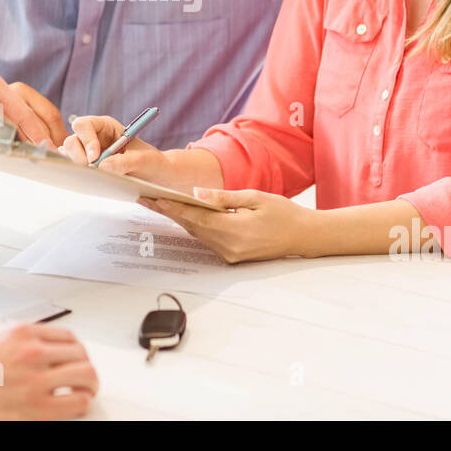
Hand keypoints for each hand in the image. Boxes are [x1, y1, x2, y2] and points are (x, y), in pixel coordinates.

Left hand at [0, 58, 61, 144]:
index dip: (36, 130)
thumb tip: (3, 146)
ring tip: (44, 146)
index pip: (22, 108)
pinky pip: (6, 109)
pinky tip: (21, 138)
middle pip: (29, 104)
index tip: (49, 147)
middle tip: (56, 148)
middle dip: (44, 126)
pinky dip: (16, 123)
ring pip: (19, 107)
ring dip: (32, 125)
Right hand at [0, 323, 97, 419]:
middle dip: (84, 365)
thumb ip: (18, 341)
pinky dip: (80, 403)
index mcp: (21, 333)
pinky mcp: (40, 408)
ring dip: (88, 384)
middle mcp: (33, 353)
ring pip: (86, 375)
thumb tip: (38, 347)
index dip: (74, 348)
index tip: (74, 356)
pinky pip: (77, 402)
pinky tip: (74, 405)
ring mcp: (38, 380)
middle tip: (83, 374)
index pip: (67, 335)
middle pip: (81, 353)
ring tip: (85, 389)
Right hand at [62, 115, 182, 188]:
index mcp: (107, 127)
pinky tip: (86, 179)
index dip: (87, 139)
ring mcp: (88, 153)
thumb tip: (102, 167)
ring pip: (69, 155)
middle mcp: (94, 137)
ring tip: (92, 176)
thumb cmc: (151, 162)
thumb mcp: (142, 160)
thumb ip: (124, 162)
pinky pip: (73, 168)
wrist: (156, 176)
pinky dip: (76, 173)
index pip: (85, 125)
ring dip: (76, 165)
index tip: (95, 157)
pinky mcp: (87, 167)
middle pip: (72, 140)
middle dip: (77, 155)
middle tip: (90, 170)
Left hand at [139, 187, 319, 262]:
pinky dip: (196, 226)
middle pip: (191, 227)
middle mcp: (229, 247)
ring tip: (159, 204)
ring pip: (198, 234)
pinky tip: (185, 215)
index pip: (194, 217)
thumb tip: (196, 193)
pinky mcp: (233, 257)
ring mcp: (230, 255)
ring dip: (180, 219)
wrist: (304, 236)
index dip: (170, 207)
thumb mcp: (254, 197)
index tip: (152, 198)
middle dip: (169, 212)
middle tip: (146, 198)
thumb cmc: (283, 213)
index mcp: (234, 230)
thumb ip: (224, 197)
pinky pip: (208, 239)